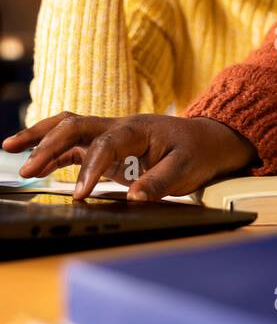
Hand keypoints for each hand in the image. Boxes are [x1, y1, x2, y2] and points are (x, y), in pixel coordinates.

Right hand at [2, 113, 255, 199]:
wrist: (208, 139)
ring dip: (40, 139)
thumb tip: (134, 197)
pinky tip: (35, 165)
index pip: (105, 144)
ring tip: (11, 149)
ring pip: (69, 130)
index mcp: (137, 128)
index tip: (81, 194)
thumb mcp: (186, 169)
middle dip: (48, 143)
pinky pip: (74, 146)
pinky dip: (52, 152)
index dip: (90, 168)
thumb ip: (160, 182)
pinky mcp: (107, 147)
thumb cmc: (197, 151)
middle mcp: (118, 127)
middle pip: (75, 126)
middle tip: (26, 166)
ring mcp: (110, 136)